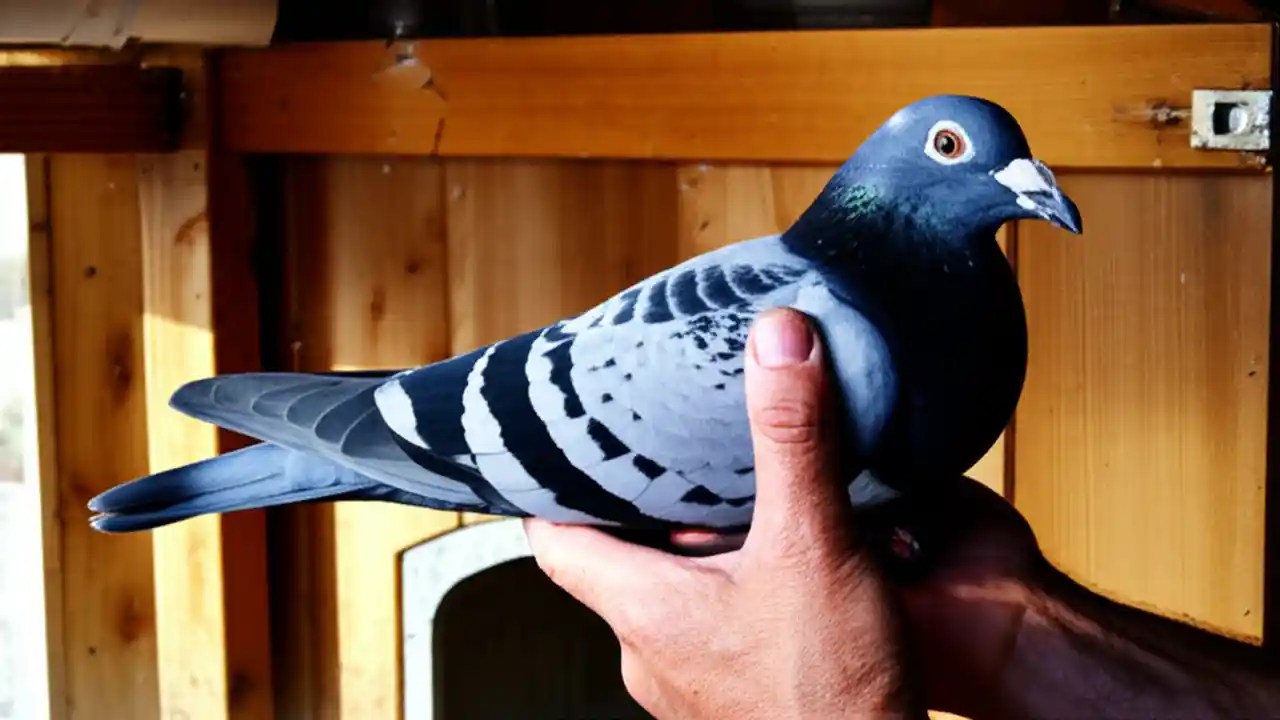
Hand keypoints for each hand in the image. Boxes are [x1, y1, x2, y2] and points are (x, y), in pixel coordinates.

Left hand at [525, 308, 926, 718]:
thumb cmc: (832, 698)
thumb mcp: (813, 546)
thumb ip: (793, 441)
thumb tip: (777, 341)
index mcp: (641, 609)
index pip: (552, 538)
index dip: (549, 486)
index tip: (558, 443)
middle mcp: (648, 653)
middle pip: (611, 561)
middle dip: (636, 505)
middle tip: (662, 446)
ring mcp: (686, 684)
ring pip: (663, 596)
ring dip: (685, 549)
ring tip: (724, 494)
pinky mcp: (730, 700)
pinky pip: (707, 629)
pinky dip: (724, 589)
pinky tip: (774, 569)